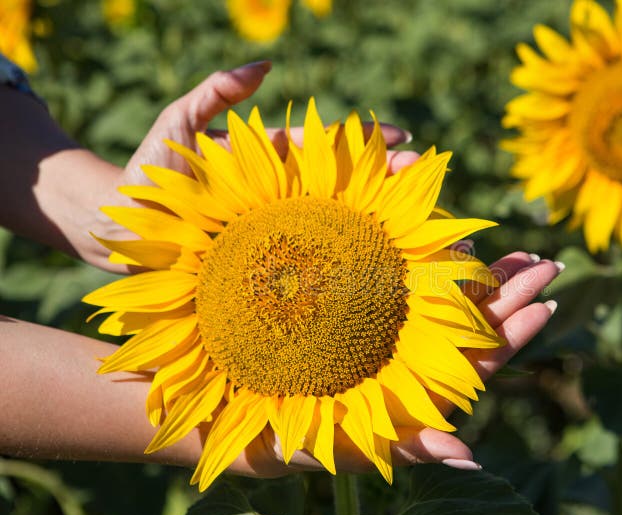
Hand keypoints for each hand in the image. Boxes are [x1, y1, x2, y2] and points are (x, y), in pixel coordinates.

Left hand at [92, 61, 416, 270]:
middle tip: (422, 176)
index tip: (403, 138)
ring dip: (372, 217)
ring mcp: (274, 226)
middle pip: (342, 183)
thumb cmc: (151, 170)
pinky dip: (340, 256)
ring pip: (333, 219)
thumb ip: (217, 93)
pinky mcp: (262, 257)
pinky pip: (305, 255)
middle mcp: (279, 194)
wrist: (122, 223)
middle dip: (384, 178)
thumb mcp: (181, 122)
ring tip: (410, 218)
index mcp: (270, 160)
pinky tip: (369, 261)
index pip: (328, 147)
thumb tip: (265, 67)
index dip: (365, 142)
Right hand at [236, 252, 559, 476]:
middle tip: (545, 262)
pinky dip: (405, 231)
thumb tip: (468, 456)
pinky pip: (380, 260)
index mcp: (402, 388)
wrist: (209, 397)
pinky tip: (423, 215)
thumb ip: (396, 444)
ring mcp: (364, 320)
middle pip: (461, 318)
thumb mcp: (327, 442)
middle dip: (506, 289)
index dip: (510, 333)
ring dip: (465, 257)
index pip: (470, 360)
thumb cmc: (266, 430)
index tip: (546, 303)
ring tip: (494, 238)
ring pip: (427, 286)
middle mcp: (391, 350)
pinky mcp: (334, 295)